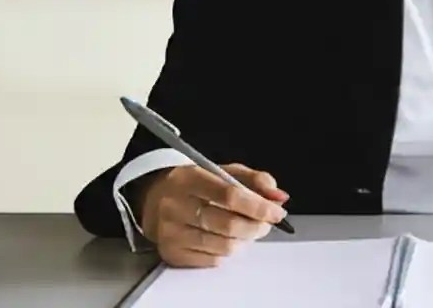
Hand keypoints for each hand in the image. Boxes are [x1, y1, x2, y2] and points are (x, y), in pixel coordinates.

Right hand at [137, 163, 289, 266]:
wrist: (153, 199)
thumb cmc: (195, 185)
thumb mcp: (222, 172)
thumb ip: (255, 180)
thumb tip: (279, 197)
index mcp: (189, 178)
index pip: (230, 195)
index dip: (259, 206)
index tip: (277, 211)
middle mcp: (175, 206)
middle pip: (229, 224)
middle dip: (257, 226)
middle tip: (266, 223)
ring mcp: (171, 232)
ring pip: (224, 245)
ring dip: (245, 240)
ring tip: (247, 230)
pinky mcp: (171, 253)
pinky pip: (213, 259)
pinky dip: (227, 250)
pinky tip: (225, 238)